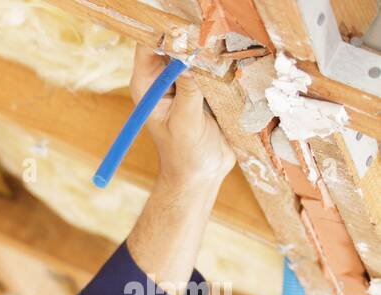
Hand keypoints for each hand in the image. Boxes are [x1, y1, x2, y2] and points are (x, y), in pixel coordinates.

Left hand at [130, 43, 234, 188]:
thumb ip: (188, 92)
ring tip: (227, 51)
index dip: (167, 33)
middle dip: (193, 36)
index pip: (149, 45)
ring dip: (211, 46)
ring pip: (196, 49)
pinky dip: (223, 58)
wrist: (200, 172)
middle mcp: (163, 78)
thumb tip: (192, 61)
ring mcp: (184, 79)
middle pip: (175, 40)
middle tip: (214, 39)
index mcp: (147, 85)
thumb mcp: (185, 123)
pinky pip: (213, 62)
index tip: (190, 36)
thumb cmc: (184, 154)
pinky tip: (235, 62)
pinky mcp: (203, 83)